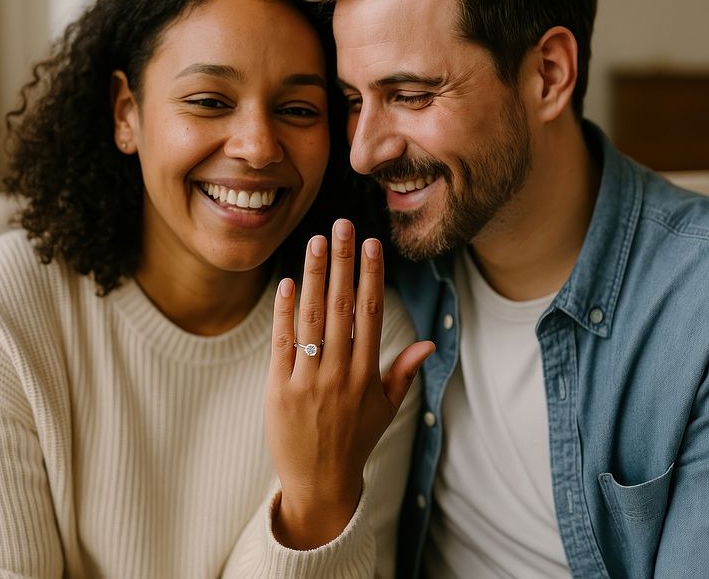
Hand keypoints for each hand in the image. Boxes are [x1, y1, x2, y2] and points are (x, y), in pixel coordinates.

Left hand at [265, 218, 434, 548]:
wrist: (319, 483)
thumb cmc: (354, 442)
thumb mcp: (385, 409)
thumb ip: (402, 373)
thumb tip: (428, 343)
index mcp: (367, 374)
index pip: (370, 314)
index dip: (371, 276)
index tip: (372, 245)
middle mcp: (339, 373)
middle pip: (341, 307)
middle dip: (343, 263)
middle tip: (343, 226)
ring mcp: (308, 380)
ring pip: (312, 319)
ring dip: (315, 276)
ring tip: (317, 242)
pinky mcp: (279, 389)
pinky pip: (282, 343)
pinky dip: (284, 312)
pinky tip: (288, 282)